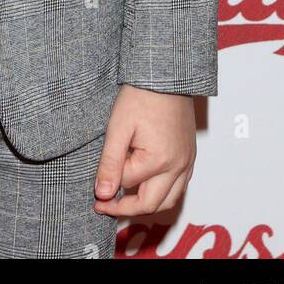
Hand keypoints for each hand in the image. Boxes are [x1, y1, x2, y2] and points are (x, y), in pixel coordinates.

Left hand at [92, 84, 195, 216]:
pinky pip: (179, 186)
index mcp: (159, 161)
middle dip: (126, 209)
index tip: (94, 191)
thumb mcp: (118, 127)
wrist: (166, 75)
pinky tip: (146, 185)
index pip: (127, 184)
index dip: (108, 186)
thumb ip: (110, 163)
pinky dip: (162, 194)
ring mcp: (187, 162)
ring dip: (147, 205)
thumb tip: (103, 194)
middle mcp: (178, 167)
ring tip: (124, 201)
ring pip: (170, 201)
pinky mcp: (190, 155)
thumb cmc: (141, 96)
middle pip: (152, 204)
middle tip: (105, 206)